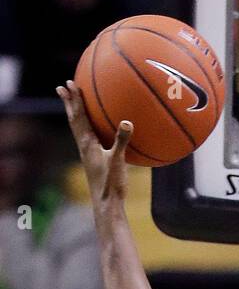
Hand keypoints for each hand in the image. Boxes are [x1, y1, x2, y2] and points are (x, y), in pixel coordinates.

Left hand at [56, 79, 131, 207]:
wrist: (107, 204)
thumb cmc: (111, 184)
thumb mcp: (118, 161)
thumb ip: (121, 140)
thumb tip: (127, 122)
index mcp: (87, 143)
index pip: (79, 116)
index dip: (75, 99)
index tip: (70, 83)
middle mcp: (83, 146)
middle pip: (73, 119)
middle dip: (68, 103)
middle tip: (61, 87)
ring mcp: (87, 154)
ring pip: (77, 128)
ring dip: (73, 113)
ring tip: (70, 104)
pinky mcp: (92, 161)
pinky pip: (86, 138)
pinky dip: (85, 127)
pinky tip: (91, 130)